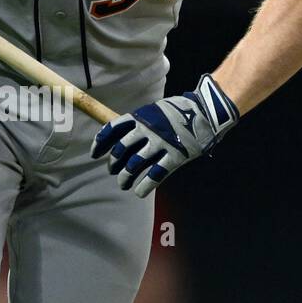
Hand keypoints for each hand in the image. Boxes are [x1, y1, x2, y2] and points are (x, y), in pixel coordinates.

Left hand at [91, 73, 238, 196]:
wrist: (206, 111)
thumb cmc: (179, 110)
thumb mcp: (154, 110)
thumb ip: (139, 123)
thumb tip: (121, 137)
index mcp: (140, 116)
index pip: (112, 130)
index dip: (100, 143)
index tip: (95, 154)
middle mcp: (147, 130)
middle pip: (121, 150)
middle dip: (113, 163)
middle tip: (113, 170)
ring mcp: (161, 144)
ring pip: (134, 165)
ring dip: (125, 177)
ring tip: (123, 184)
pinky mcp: (175, 156)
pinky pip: (155, 175)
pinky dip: (144, 186)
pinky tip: (139, 192)